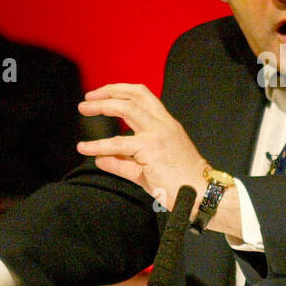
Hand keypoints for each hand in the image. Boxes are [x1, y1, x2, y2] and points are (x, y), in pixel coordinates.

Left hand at [77, 83, 205, 215]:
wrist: (201, 194)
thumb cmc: (180, 184)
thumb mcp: (146, 170)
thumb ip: (122, 162)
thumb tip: (99, 159)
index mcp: (166, 124)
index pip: (143, 96)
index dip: (121, 91)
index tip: (102, 94)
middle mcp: (163, 124)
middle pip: (135, 95)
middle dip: (109, 91)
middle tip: (88, 97)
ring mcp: (157, 134)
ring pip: (127, 108)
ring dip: (102, 105)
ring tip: (84, 108)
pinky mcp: (151, 149)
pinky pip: (119, 143)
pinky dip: (98, 144)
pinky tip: (85, 147)